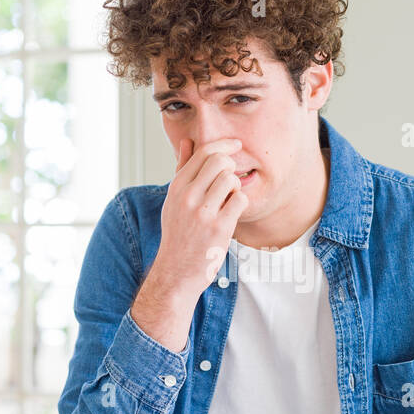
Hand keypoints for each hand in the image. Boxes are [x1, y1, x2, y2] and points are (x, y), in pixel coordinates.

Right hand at [131, 136, 248, 350]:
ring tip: (228, 200)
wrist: (176, 271)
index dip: (224, 145)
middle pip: (220, 162)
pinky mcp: (219, 228)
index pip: (204, 152)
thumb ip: (182, 169)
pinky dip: (240, 204)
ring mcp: (203, 213)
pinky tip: (232, 212)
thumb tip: (187, 141)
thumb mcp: (173, 199)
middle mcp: (187, 197)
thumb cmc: (178, 234)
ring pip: (231, 180)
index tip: (236, 145)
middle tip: (231, 179)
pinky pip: (240, 200)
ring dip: (235, 187)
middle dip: (231, 166)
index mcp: (177, 187)